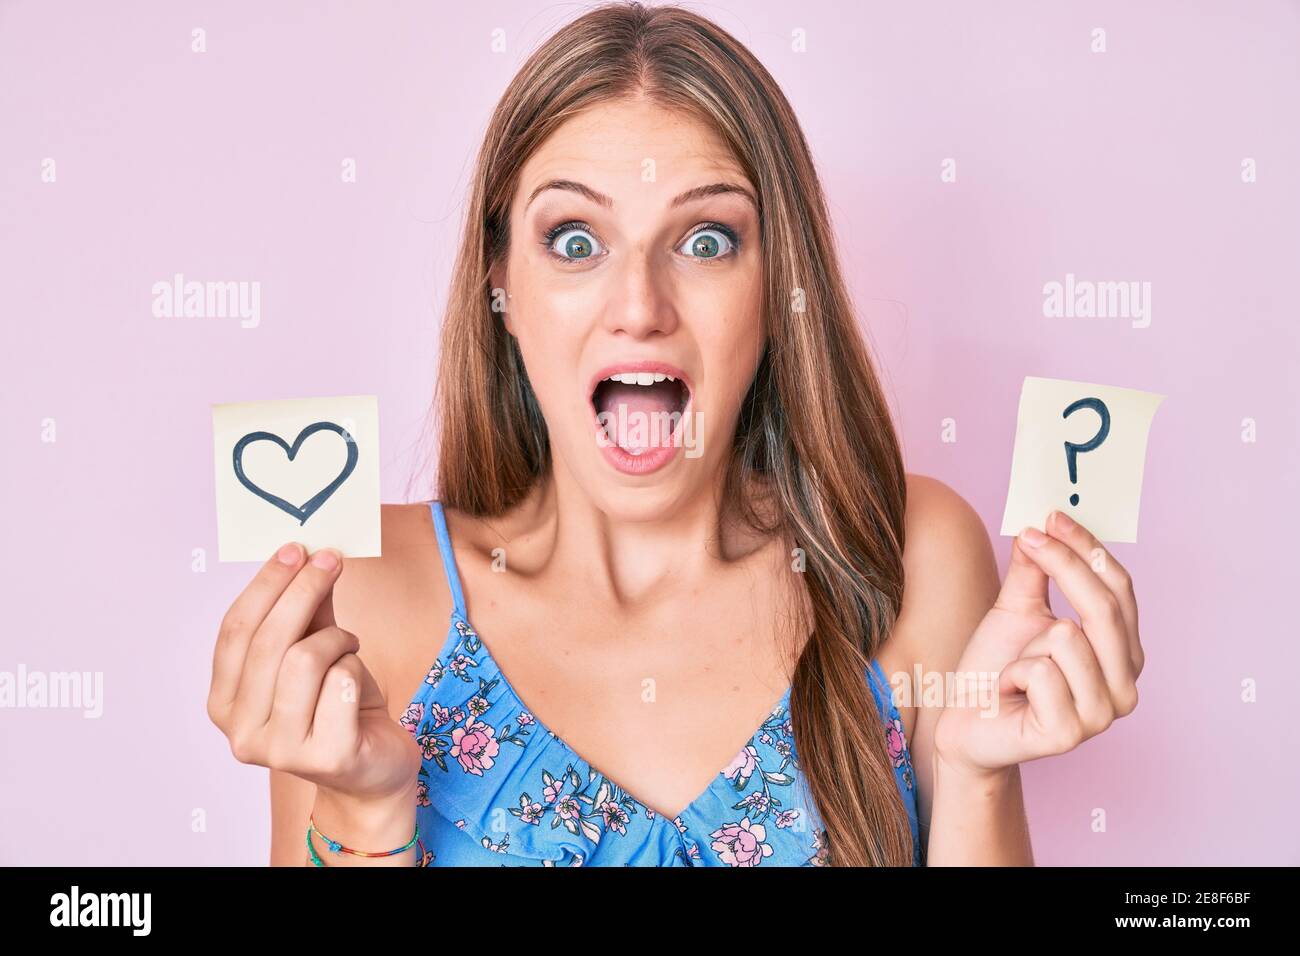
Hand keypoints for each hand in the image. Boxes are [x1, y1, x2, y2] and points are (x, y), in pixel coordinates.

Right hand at [207, 543, 421, 803]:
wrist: (375, 765)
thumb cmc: (340, 705)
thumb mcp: (317, 651)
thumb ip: (307, 611)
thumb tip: (307, 555)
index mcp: (224, 703)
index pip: (235, 631)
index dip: (265, 584)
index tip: (295, 548)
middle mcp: (241, 732)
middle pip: (269, 642)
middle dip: (303, 590)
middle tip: (331, 559)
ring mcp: (279, 751)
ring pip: (305, 660)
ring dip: (336, 639)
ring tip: (348, 645)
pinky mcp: (325, 757)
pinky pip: (342, 683)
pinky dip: (355, 669)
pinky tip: (357, 683)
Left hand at [932, 510, 1143, 778]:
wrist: (964, 723)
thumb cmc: (995, 668)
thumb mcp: (1016, 610)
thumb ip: (1034, 571)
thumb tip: (1041, 526)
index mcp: (1123, 653)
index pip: (1119, 589)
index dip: (1088, 548)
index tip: (1054, 515)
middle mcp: (1125, 685)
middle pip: (1104, 607)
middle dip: (1063, 566)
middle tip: (1030, 538)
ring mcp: (1101, 714)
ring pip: (1067, 637)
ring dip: (1026, 646)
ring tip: (1016, 669)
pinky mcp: (1069, 733)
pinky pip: (1039, 671)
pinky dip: (1012, 674)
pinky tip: (1009, 692)